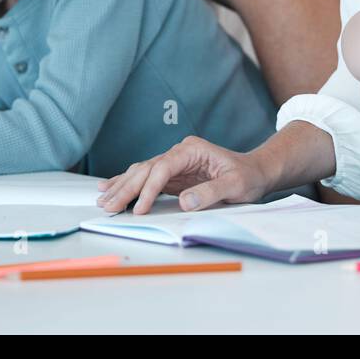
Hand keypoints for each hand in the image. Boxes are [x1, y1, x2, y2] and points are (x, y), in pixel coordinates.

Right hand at [95, 136, 271, 214]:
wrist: (256, 171)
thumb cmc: (247, 176)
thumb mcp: (235, 185)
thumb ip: (211, 192)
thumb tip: (185, 202)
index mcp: (192, 150)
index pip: (163, 168)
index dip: (149, 188)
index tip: (139, 208)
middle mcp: (179, 153)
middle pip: (146, 169)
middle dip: (126, 188)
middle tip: (108, 205)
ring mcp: (174, 163)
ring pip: (141, 172)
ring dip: (122, 186)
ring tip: (103, 199)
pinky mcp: (173, 175)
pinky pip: (146, 179)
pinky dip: (129, 185)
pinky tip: (112, 187)